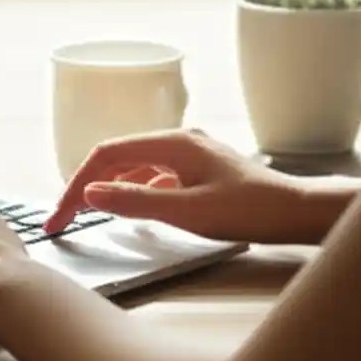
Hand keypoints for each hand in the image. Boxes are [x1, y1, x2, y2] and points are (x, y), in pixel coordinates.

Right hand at [44, 129, 360, 244]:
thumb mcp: (186, 211)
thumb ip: (135, 201)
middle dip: (86, 186)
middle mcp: (178, 141)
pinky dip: (132, 191)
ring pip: (133, 167)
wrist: (299, 212)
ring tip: (86, 214)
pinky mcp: (198, 170)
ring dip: (107, 188)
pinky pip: (153, 176)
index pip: (107, 155)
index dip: (77, 183)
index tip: (61, 213)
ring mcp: (189, 154)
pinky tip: (130, 210)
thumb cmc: (250, 210)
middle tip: (63, 219)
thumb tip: (91, 193)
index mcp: (172, 143)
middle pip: (116, 158)